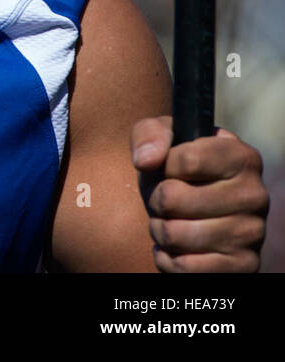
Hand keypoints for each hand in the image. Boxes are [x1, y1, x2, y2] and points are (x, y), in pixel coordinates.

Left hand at [132, 115, 269, 271]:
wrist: (189, 211)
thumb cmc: (173, 168)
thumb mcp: (160, 137)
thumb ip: (150, 134)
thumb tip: (146, 161)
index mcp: (241, 157)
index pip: (185, 160)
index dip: (165, 166)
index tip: (171, 170)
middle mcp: (255, 194)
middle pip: (173, 198)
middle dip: (156, 200)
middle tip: (165, 200)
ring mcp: (252, 233)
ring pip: (174, 234)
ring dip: (159, 229)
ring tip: (170, 221)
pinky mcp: (243, 266)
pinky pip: (185, 267)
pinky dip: (167, 258)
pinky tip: (176, 248)